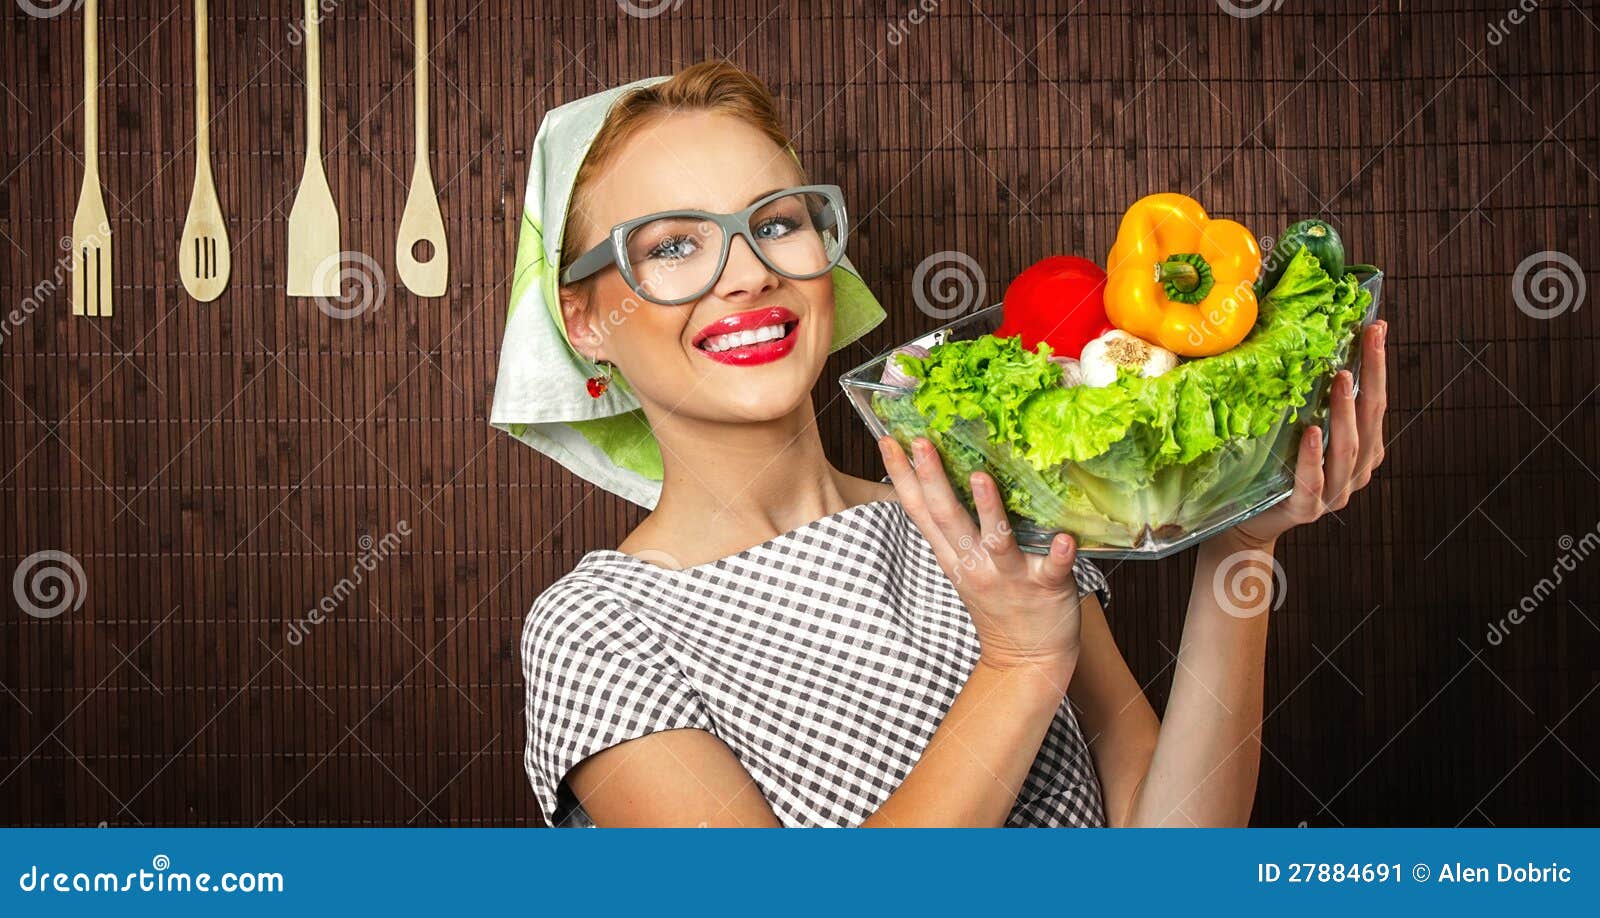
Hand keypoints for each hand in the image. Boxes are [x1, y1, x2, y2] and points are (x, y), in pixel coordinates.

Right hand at [879, 435, 1082, 676]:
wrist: (1026, 662)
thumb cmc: (998, 603)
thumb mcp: (963, 567)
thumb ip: (954, 530)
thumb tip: (945, 478)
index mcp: (953, 556)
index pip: (920, 511)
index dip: (902, 476)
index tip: (887, 440)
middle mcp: (975, 563)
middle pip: (948, 518)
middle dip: (932, 479)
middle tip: (921, 442)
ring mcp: (1010, 576)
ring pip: (996, 539)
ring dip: (988, 508)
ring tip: (980, 477)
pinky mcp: (1046, 587)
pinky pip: (1054, 568)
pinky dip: (1059, 554)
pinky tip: (1065, 538)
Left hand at [1219, 320, 1389, 551]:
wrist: (1250, 520)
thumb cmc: (1278, 467)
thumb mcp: (1302, 431)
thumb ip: (1318, 404)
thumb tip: (1317, 348)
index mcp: (1363, 451)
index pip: (1376, 403)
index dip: (1378, 366)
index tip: (1377, 328)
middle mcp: (1356, 472)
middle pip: (1370, 420)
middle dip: (1372, 377)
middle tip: (1368, 341)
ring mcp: (1334, 493)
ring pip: (1347, 450)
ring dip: (1345, 413)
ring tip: (1342, 380)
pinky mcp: (1307, 509)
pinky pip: (1313, 481)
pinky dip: (1313, 457)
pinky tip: (1311, 433)